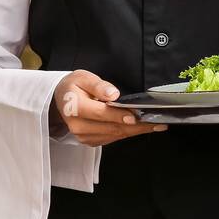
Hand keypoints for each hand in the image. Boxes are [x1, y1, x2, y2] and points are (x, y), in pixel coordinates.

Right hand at [52, 70, 167, 145]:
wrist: (61, 101)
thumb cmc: (73, 87)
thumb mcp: (82, 77)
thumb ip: (98, 85)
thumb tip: (112, 94)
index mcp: (75, 108)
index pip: (101, 113)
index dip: (120, 116)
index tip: (136, 116)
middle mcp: (78, 126)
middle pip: (112, 128)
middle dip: (136, 126)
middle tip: (157, 123)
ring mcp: (84, 136)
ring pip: (115, 135)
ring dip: (136, 131)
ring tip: (155, 125)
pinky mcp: (90, 141)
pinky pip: (113, 138)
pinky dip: (128, 133)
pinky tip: (141, 127)